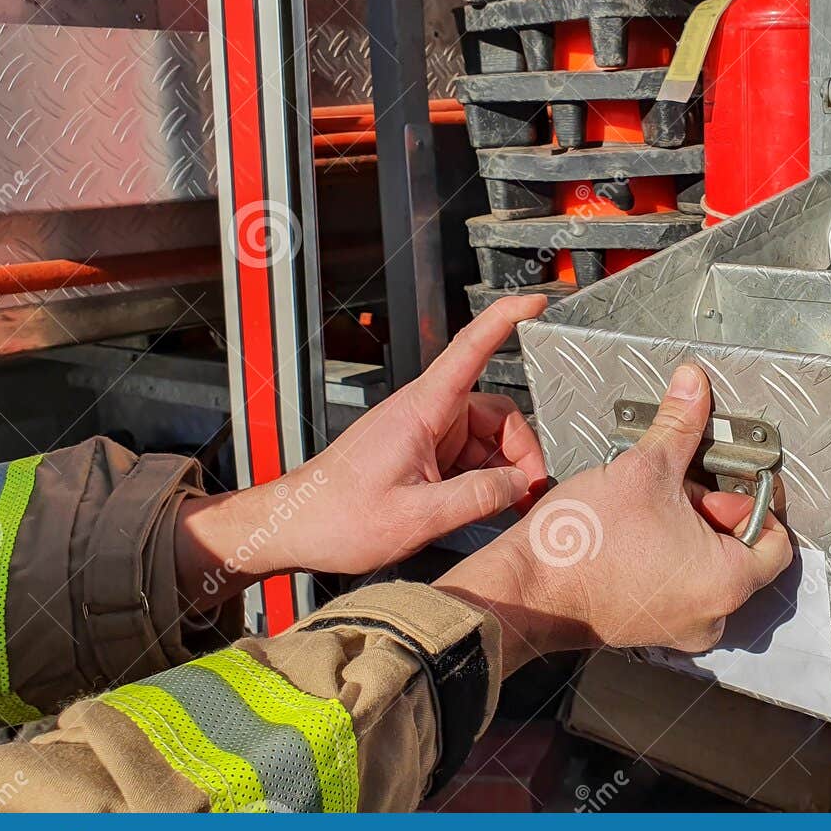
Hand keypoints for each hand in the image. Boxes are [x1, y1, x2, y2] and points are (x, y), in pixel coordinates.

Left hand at [176, 295, 549, 599]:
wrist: (296, 527)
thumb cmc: (337, 516)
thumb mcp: (417, 516)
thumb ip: (477, 498)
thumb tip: (519, 485)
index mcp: (421, 409)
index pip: (470, 348)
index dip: (505, 319)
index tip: (534, 303)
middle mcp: (424, 412)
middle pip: (497, 413)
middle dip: (520, 451)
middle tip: (528, 492)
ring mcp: (424, 433)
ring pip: (486, 439)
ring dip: (503, 470)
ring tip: (505, 506)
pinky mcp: (422, 453)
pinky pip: (469, 457)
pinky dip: (484, 479)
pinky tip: (483, 506)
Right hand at [435, 363, 792, 674]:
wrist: (524, 588)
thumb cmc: (583, 544)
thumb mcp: (642, 469)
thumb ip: (680, 425)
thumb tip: (694, 386)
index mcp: (728, 581)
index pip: (777, 543)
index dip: (758, 503)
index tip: (733, 481)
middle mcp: (710, 615)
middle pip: (740, 554)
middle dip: (714, 512)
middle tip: (680, 486)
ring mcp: (677, 629)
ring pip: (704, 570)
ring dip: (688, 534)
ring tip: (653, 506)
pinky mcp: (646, 629)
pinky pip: (674, 588)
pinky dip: (665, 559)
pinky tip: (634, 530)